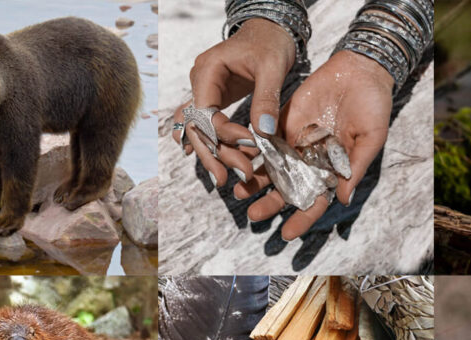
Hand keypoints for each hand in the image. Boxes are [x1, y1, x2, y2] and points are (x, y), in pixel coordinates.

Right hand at [173, 18, 294, 186]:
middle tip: (230, 177)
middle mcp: (199, 83)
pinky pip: (208, 127)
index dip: (225, 134)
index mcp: (207, 71)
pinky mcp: (214, 100)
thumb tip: (264, 133)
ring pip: (200, 132)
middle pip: (197, 127)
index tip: (251, 146)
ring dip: (213, 155)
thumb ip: (266, 98)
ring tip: (226, 179)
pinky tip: (216, 165)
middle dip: (213, 154)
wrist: (270, 30)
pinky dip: (213, 146)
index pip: (206, 112)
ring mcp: (204, 93)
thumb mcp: (273, 67)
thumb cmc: (271, 43)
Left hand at [245, 50, 393, 240]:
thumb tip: (342, 198)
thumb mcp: (370, 138)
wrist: (360, 71)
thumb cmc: (373, 107)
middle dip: (270, 203)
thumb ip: (355, 167)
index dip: (302, 219)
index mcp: (332, 171)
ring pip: (272, 168)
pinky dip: (252, 151)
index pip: (315, 201)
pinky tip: (238, 160)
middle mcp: (311, 162)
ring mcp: (296, 143)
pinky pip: (265, 141)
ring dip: (255, 181)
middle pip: (287, 190)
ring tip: (238, 191)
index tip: (287, 233)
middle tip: (253, 214)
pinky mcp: (284, 123)